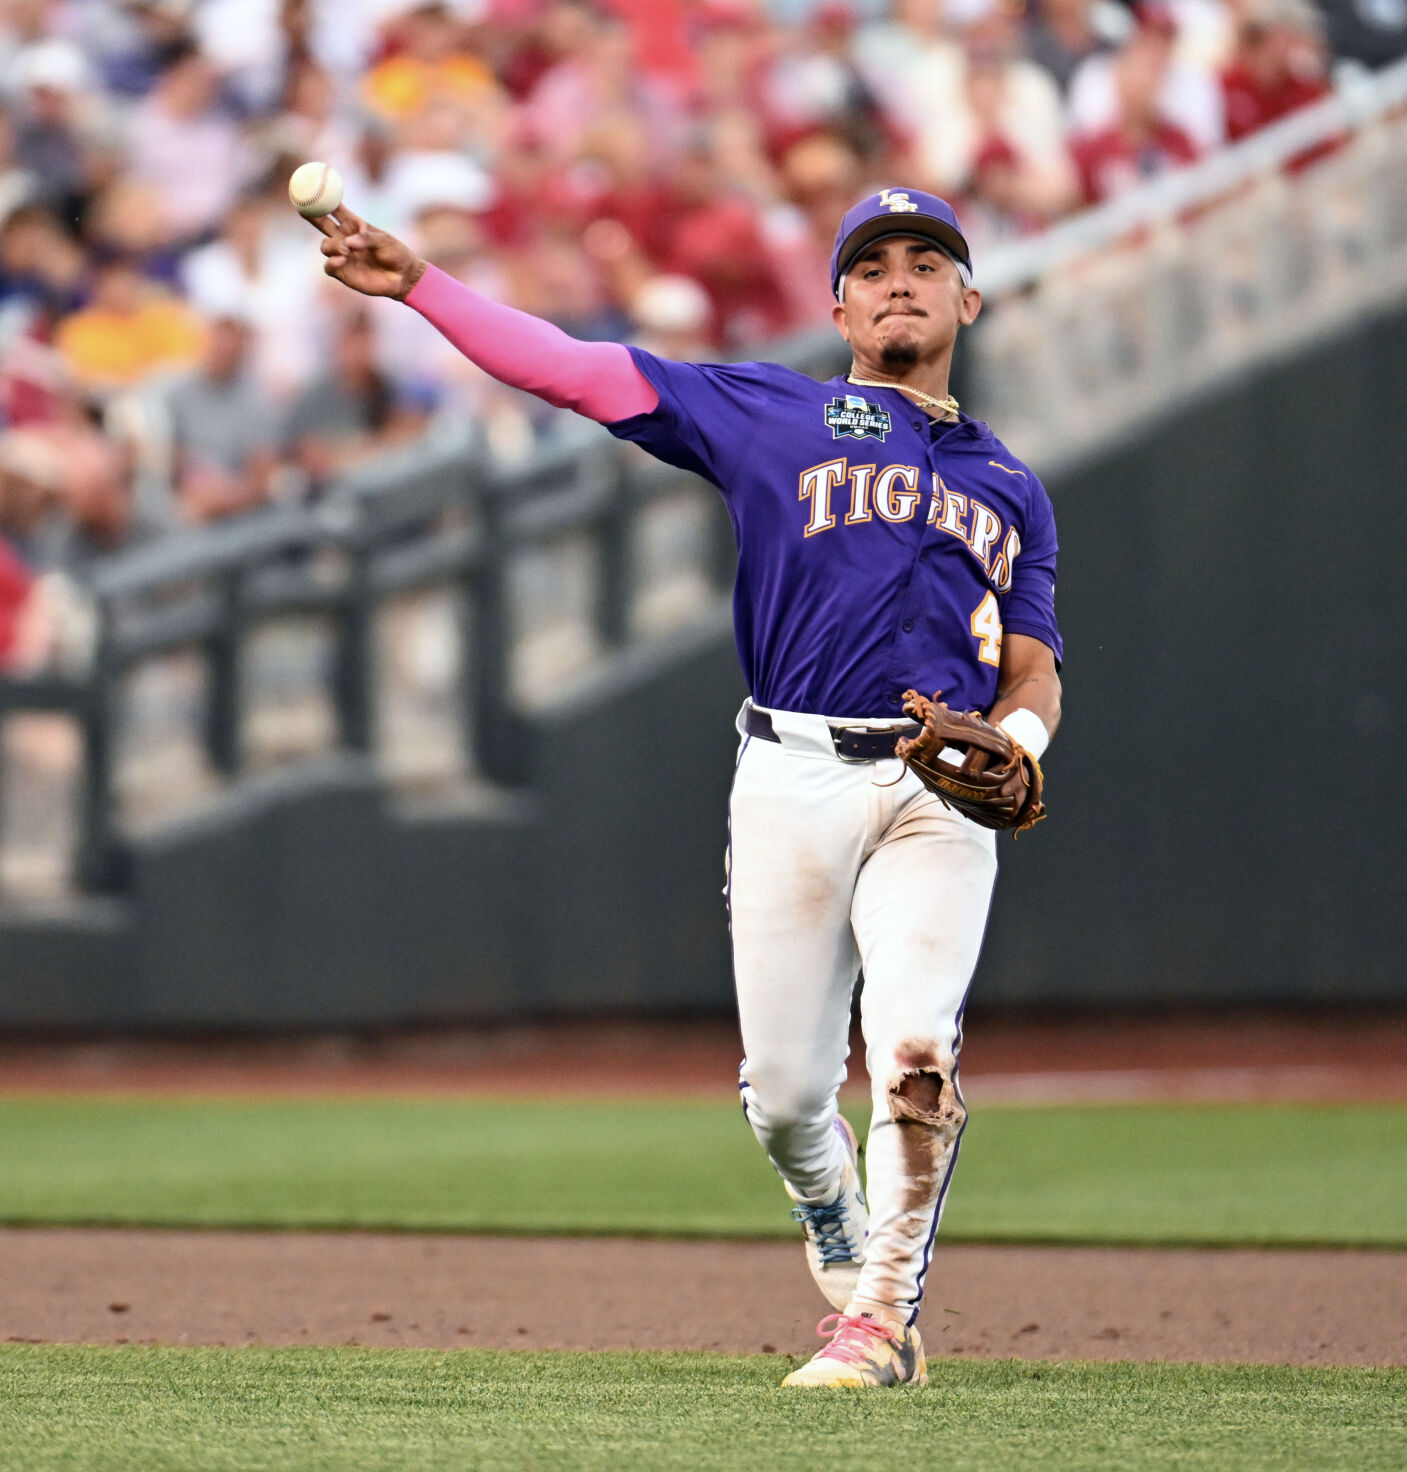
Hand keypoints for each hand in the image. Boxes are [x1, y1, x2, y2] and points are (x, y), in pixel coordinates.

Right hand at [306, 207, 426, 300]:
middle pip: (321, 223)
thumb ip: (366, 238)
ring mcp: (343, 255)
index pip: (334, 209)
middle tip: (302, 208)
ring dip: (331, 246)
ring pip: (325, 246)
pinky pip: (328, 266)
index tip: (312, 188)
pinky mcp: (344, 273)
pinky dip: (332, 262)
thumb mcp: (384, 240)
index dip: (322, 198)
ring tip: (346, 250)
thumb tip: (348, 243)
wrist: (402, 277)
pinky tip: (342, 260)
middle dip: (311, 215)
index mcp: (354, 225)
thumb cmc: (395, 253)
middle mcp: (345, 238)